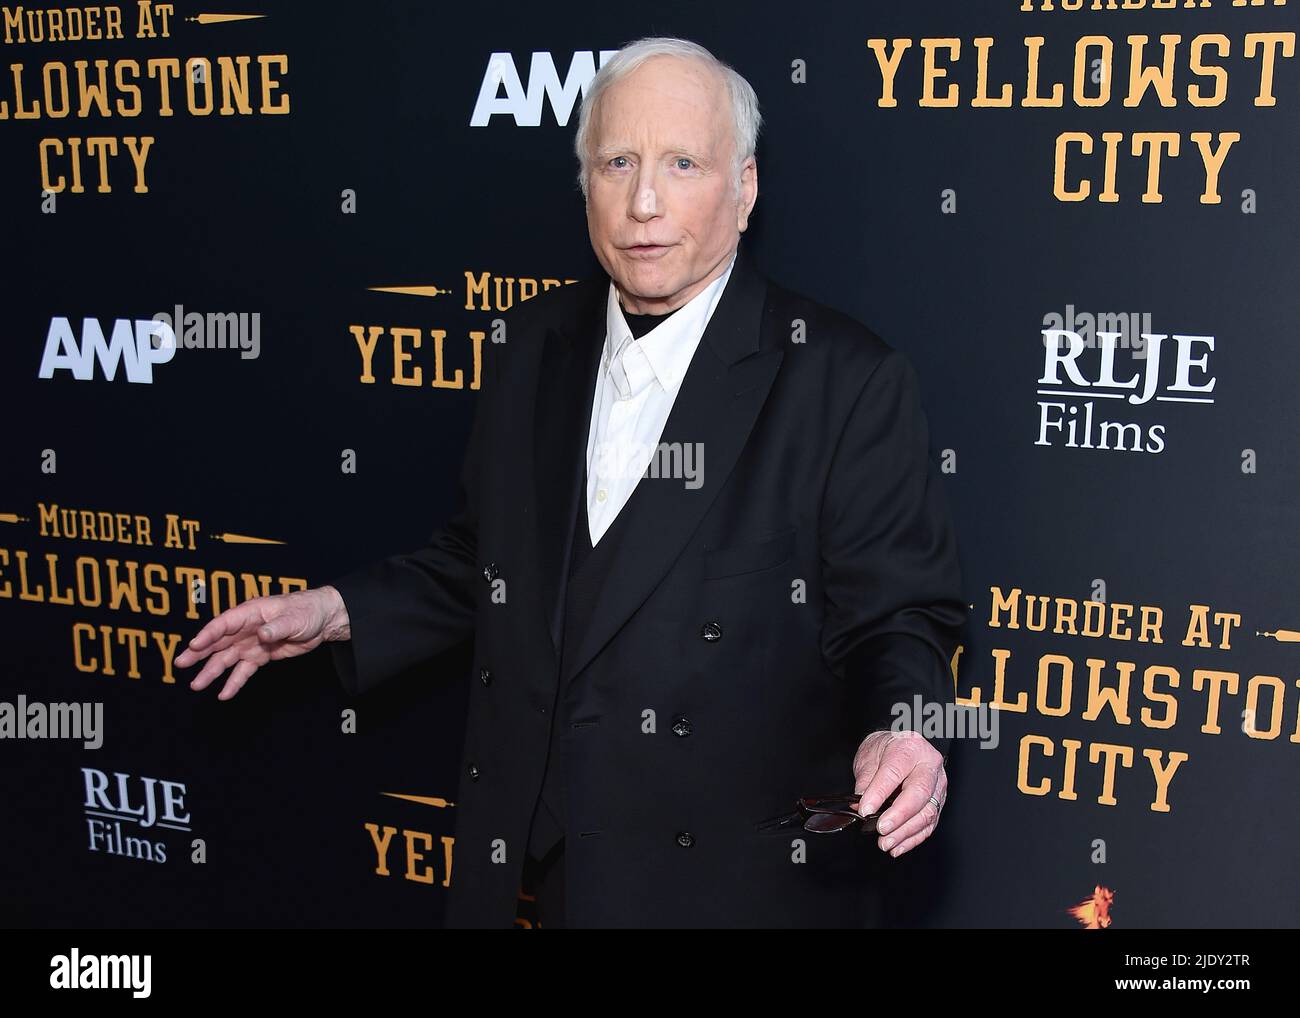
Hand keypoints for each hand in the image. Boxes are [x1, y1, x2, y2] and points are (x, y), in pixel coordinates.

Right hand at [176, 585, 350, 699]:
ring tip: (196, 685)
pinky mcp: (260, 656)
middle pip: (218, 641)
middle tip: (180, 664)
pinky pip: (243, 670)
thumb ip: (277, 627)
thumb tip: (262, 635)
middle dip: (199, 653)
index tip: (193, 645)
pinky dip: (234, 682)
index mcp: (251, 612)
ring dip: (212, 671)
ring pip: (227, 658)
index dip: (208, 634)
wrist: (323, 621)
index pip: (224, 623)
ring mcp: (251, 643)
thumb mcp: (294, 618)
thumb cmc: (307, 610)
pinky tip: (224, 694)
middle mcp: (246, 628)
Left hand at [852, 729, 946, 857]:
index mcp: (910, 748)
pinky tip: (898, 845)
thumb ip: (865, 781)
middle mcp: (929, 765)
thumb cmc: (886, 749)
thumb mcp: (869, 756)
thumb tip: (861, 805)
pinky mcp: (940, 802)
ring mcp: (938, 784)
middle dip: (898, 815)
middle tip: (880, 829)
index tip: (865, 810)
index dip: (879, 793)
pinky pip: (930, 824)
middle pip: (918, 793)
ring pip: (927, 812)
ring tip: (886, 842)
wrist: (902, 745)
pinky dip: (913, 838)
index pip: (894, 772)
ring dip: (905, 832)